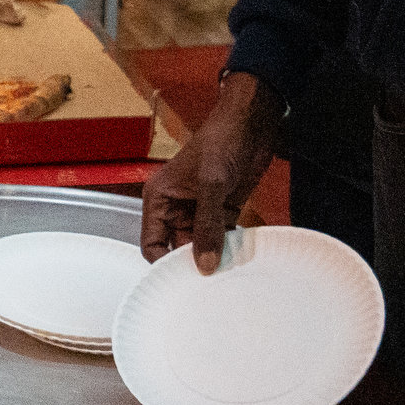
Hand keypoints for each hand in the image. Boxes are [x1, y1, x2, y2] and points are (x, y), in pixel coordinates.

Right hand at [141, 70, 285, 272]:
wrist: (251, 122)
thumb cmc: (221, 139)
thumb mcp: (211, 184)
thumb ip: (208, 225)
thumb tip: (205, 263)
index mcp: (159, 198)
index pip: (152, 244)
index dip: (163, 264)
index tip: (181, 280)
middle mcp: (176, 207)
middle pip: (178, 249)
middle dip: (192, 264)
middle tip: (208, 282)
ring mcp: (200, 210)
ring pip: (201, 246)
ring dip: (214, 257)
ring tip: (226, 272)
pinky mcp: (223, 210)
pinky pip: (222, 238)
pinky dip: (230, 248)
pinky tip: (239, 257)